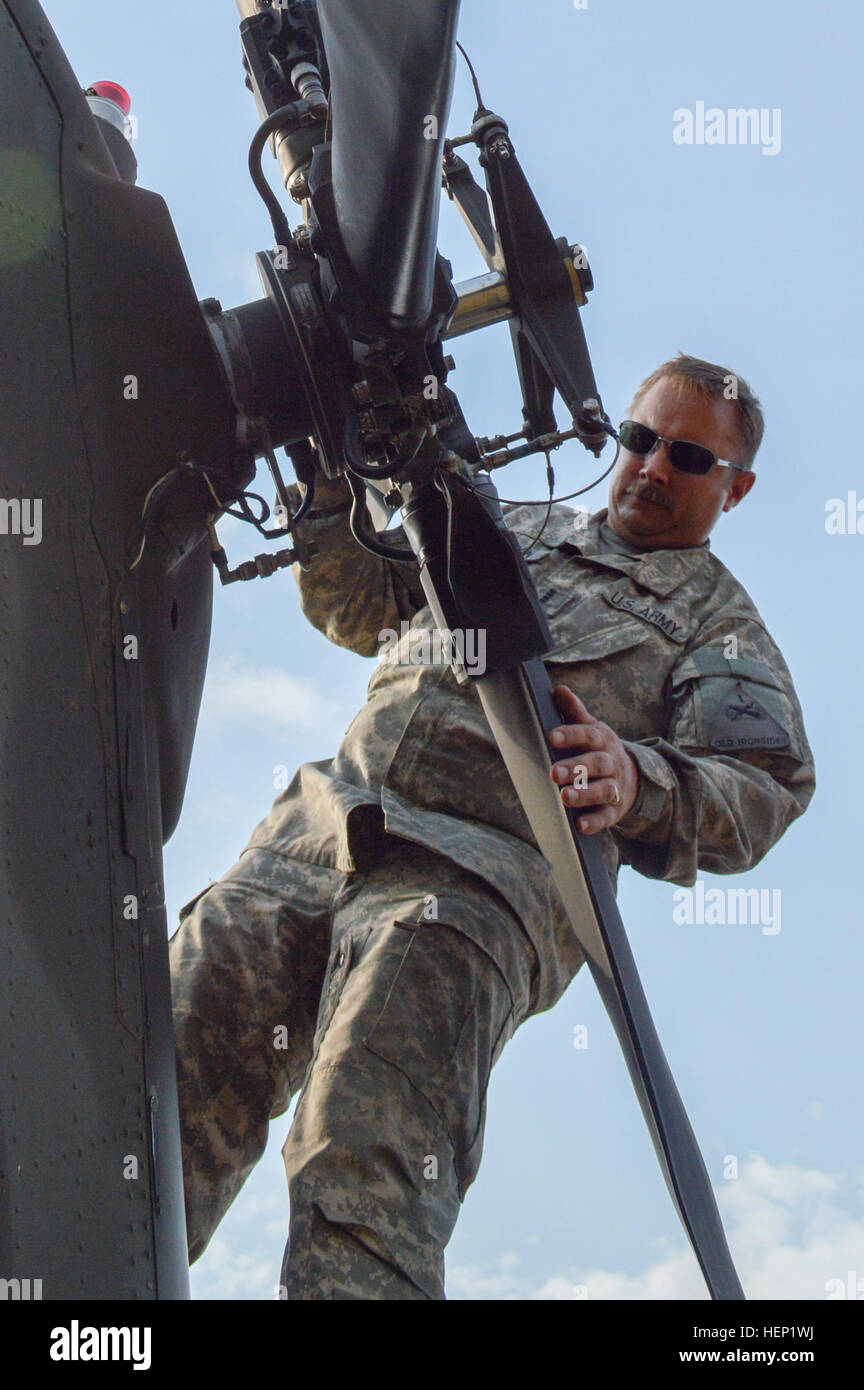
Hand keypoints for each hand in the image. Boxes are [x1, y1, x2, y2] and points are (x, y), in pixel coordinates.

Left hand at [548, 685, 639, 832]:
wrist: (630, 776)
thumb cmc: (599, 749)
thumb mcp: (591, 729)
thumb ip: (575, 712)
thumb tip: (559, 690)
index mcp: (603, 740)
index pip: (589, 735)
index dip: (572, 735)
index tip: (552, 736)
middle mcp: (612, 762)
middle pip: (597, 764)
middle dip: (576, 768)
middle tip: (553, 773)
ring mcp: (615, 787)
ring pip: (604, 790)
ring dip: (585, 795)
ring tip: (565, 797)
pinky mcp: (615, 810)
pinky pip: (607, 816)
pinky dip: (595, 821)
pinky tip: (580, 825)